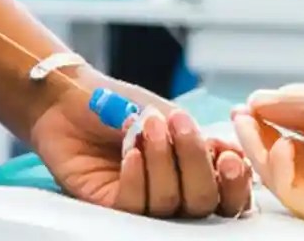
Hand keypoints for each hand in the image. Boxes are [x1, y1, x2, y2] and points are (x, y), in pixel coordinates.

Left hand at [32, 74, 252, 218]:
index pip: (227, 192)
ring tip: (149, 126)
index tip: (227, 155)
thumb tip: (231, 153)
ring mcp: (143, 200)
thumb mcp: (165, 113)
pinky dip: (136, 178)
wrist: (69, 98)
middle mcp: (173, 191)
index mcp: (194, 170)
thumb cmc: (119, 103)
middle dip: (196, 163)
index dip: (235, 181)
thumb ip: (197, 137)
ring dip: (163, 162)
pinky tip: (131, 153)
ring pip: (169, 204)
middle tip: (181, 125)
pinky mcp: (110, 204)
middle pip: (203, 202)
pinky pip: (133, 206)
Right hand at [232, 85, 303, 229]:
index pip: (279, 123)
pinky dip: (278, 169)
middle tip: (238, 118)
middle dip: (251, 131)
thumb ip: (284, 100)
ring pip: (271, 168)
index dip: (258, 115)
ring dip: (257, 147)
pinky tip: (284, 150)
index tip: (241, 107)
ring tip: (249, 126)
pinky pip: (285, 189)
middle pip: (269, 146)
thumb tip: (251, 102)